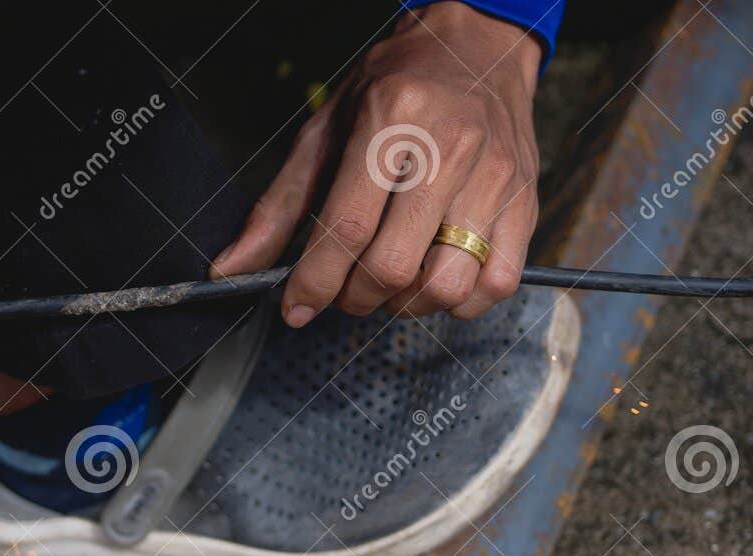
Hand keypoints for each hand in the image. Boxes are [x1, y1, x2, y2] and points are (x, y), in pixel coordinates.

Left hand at [210, 1, 541, 322]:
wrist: (477, 45)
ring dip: (404, 306)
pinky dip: (457, 302)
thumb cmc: (393, 89)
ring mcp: (497, 178)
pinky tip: (433, 277)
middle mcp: (451, 148)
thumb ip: (279, 206)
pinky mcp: (527, 202)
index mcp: (392, 121)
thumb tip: (231, 269)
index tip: (295, 307)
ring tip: (390, 283)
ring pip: (444, 287)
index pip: (348, 228)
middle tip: (344, 289)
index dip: (315, 283)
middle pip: (393, 267)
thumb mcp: (324, 130)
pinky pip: (494, 285)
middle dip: (354, 298)